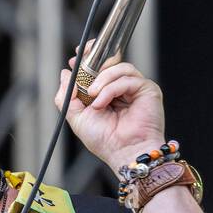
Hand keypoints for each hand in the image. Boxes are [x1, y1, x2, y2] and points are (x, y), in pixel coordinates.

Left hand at [54, 41, 166, 171]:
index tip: (74, 60)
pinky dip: (111, 89)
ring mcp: (135, 88)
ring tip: (93, 96)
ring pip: (118, 67)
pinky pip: (127, 78)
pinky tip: (102, 103)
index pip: (99, 68)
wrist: (123, 153)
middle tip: (81, 64)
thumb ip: (67, 97)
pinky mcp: (147, 89)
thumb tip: (65, 73)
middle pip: (110, 62)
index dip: (87, 59)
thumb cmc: (104, 140)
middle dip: (94, 60)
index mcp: (105, 93)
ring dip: (101, 80)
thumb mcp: (77, 117)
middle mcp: (121, 88)